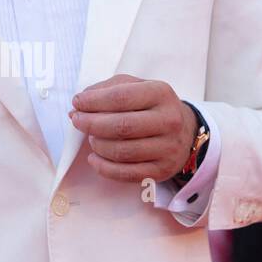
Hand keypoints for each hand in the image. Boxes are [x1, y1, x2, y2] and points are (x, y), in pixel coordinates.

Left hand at [69, 74, 198, 183]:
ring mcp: (167, 148)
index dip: (93, 101)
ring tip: (92, 138)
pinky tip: (94, 158)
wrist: (185, 132)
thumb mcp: (136, 87)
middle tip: (77, 121)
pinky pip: (126, 174)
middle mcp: (169, 121)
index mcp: (160, 94)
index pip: (121, 97)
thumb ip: (107, 90)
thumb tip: (78, 105)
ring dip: (98, 145)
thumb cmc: (151, 107)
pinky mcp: (161, 171)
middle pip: (121, 126)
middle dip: (91, 124)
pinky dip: (103, 167)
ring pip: (122, 151)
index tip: (76, 103)